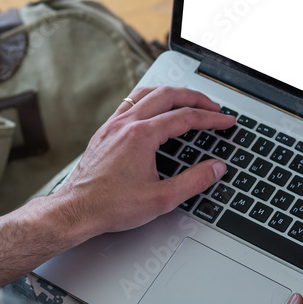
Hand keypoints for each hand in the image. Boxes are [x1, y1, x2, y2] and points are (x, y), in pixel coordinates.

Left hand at [51, 85, 234, 242]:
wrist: (76, 209)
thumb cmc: (111, 206)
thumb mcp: (161, 199)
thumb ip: (194, 181)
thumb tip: (215, 168)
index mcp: (142, 135)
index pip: (185, 117)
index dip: (211, 118)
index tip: (226, 121)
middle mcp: (126, 123)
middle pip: (168, 95)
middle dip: (195, 98)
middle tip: (213, 107)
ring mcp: (113, 125)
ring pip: (146, 93)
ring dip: (171, 93)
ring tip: (187, 101)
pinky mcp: (105, 131)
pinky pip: (130, 103)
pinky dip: (149, 100)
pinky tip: (154, 109)